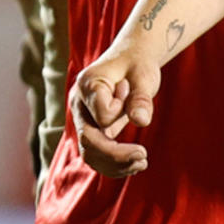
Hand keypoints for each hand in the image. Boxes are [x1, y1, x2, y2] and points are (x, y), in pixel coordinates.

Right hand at [69, 44, 159, 176]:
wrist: (131, 59)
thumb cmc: (137, 64)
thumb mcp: (144, 75)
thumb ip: (141, 97)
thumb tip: (141, 121)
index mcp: (87, 85)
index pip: (101, 115)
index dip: (120, 111)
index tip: (131, 90)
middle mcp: (79, 104)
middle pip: (88, 141)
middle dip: (116, 155)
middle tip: (144, 157)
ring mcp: (82, 119)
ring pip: (89, 153)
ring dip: (115, 165)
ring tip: (142, 163)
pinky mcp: (90, 129)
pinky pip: (96, 155)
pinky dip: (114, 164)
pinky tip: (134, 164)